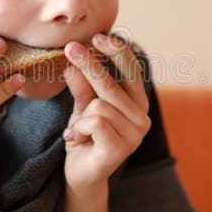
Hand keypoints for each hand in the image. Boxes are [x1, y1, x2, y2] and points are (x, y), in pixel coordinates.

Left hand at [61, 33, 150, 194]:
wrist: (82, 174)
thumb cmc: (85, 137)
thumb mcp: (82, 106)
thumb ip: (83, 85)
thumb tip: (74, 60)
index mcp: (137, 102)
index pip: (132, 69)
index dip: (117, 51)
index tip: (97, 37)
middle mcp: (142, 117)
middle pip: (112, 83)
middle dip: (88, 64)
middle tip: (69, 49)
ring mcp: (135, 135)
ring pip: (99, 104)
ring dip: (80, 116)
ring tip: (78, 130)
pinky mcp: (121, 149)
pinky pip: (94, 122)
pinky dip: (79, 127)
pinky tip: (76, 139)